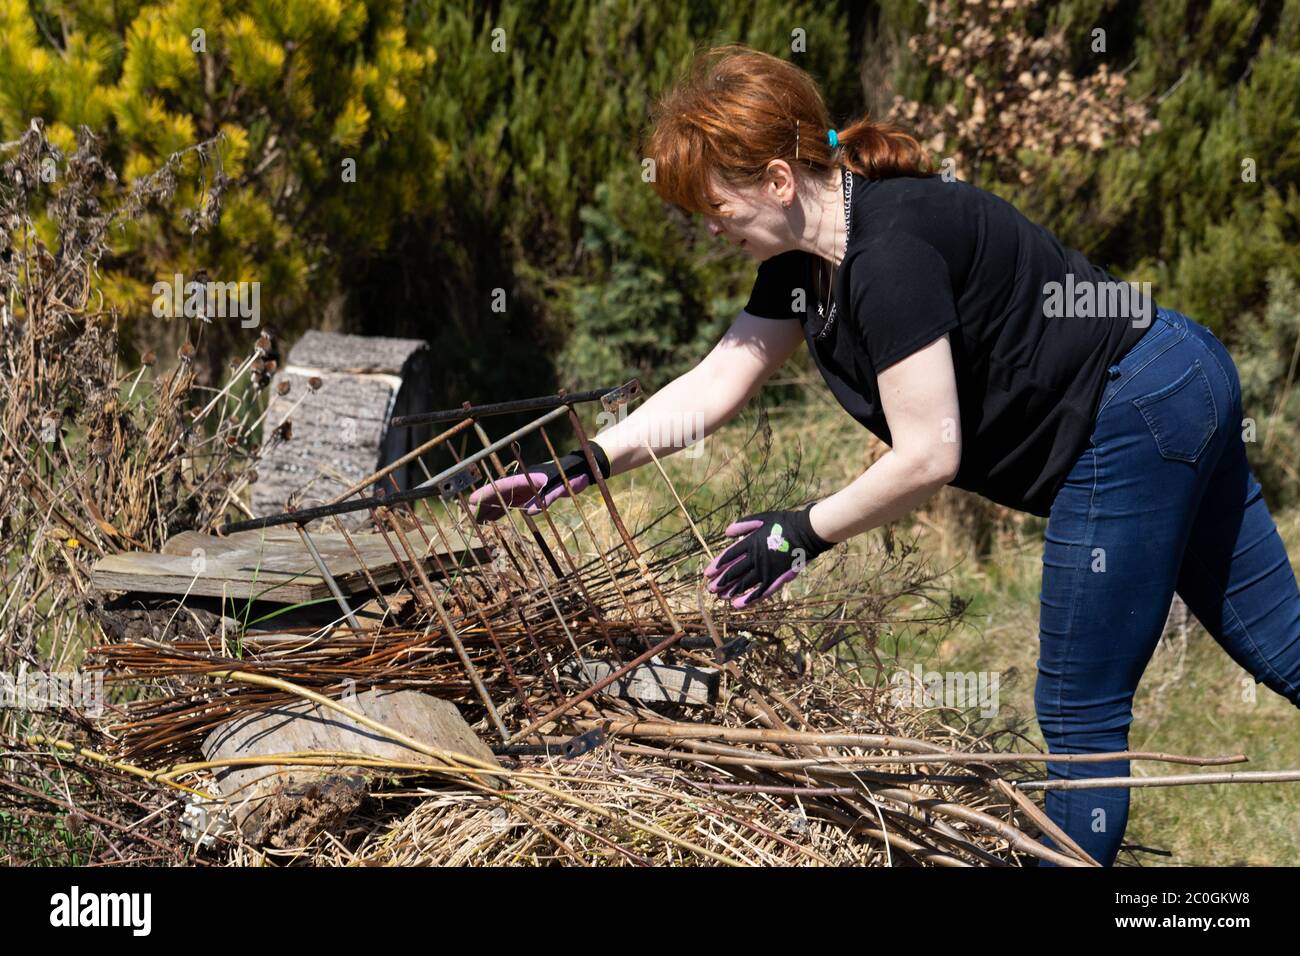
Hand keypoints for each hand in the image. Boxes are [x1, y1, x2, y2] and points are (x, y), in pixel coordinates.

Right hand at [468, 441, 610, 521]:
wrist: (580, 471)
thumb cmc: (571, 476)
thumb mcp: (562, 487)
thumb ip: (547, 497)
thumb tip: (530, 511)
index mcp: (527, 478)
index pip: (503, 486)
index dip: (487, 494)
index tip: (472, 500)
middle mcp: (523, 483)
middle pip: (498, 493)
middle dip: (483, 503)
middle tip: (468, 515)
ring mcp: (524, 489)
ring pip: (502, 499)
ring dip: (489, 509)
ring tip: (476, 520)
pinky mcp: (529, 495)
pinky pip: (510, 504)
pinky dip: (500, 511)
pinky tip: (491, 520)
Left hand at [703, 505, 833, 607]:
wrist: (807, 531)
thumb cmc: (784, 523)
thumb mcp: (762, 518)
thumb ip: (743, 525)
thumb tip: (727, 532)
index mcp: (750, 543)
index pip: (729, 556)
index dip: (717, 566)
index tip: (707, 574)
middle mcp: (756, 558)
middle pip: (734, 572)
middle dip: (720, 582)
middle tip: (710, 589)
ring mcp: (766, 569)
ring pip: (744, 584)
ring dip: (731, 591)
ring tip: (720, 597)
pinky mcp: (777, 578)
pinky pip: (760, 591)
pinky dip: (748, 599)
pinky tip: (738, 604)